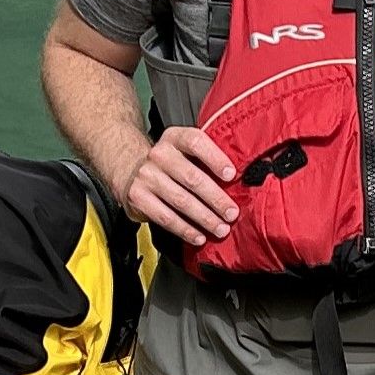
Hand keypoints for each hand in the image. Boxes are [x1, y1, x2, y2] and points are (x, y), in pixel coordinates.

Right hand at [119, 124, 240, 246]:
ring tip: (220, 228)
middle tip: (232, 213)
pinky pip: (166, 217)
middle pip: (192, 177)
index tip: (231, 175)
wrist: (130, 169)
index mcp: (174, 138)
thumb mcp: (184, 151)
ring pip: (181, 201)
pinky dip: (185, 230)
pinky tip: (199, 236)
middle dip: (216, 199)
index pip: (196, 142)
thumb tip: (244, 176)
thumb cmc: (169, 163)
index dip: (215, 158)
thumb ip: (207, 159)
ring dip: (205, 218)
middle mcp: (159, 155)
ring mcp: (146, 176)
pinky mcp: (138, 198)